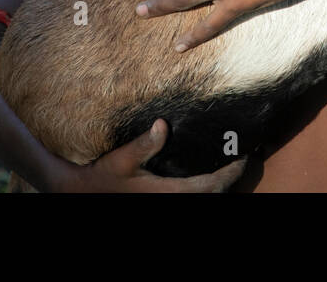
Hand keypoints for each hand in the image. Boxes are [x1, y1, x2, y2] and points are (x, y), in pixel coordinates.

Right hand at [60, 119, 246, 191]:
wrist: (82, 192)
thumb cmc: (101, 176)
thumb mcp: (120, 159)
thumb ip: (142, 145)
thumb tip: (162, 125)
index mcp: (166, 192)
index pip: (210, 186)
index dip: (230, 173)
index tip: (244, 156)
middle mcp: (171, 200)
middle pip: (213, 194)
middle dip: (231, 178)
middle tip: (244, 155)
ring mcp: (166, 201)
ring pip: (203, 196)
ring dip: (219, 182)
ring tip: (230, 160)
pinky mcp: (161, 198)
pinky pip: (191, 195)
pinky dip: (204, 185)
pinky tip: (206, 170)